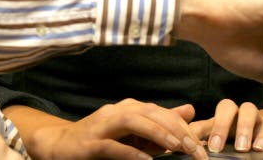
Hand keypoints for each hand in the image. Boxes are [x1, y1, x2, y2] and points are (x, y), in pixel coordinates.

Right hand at [24, 99, 207, 159]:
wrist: (60, 146)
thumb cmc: (99, 140)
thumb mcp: (133, 132)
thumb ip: (160, 123)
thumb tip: (190, 110)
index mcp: (129, 109)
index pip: (161, 112)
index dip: (183, 127)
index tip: (202, 147)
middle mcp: (117, 112)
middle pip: (151, 113)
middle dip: (176, 130)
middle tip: (196, 150)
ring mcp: (102, 125)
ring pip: (133, 120)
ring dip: (157, 133)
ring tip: (177, 148)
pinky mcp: (90, 143)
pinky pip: (112, 146)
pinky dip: (130, 152)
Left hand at [189, 99, 262, 152]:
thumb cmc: (241, 137)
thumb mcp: (223, 142)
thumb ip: (205, 142)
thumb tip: (184, 151)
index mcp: (222, 120)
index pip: (206, 120)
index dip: (197, 131)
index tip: (191, 145)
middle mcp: (237, 114)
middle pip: (226, 107)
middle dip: (220, 125)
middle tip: (216, 147)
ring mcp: (256, 118)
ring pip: (249, 110)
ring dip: (243, 127)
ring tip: (241, 148)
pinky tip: (259, 147)